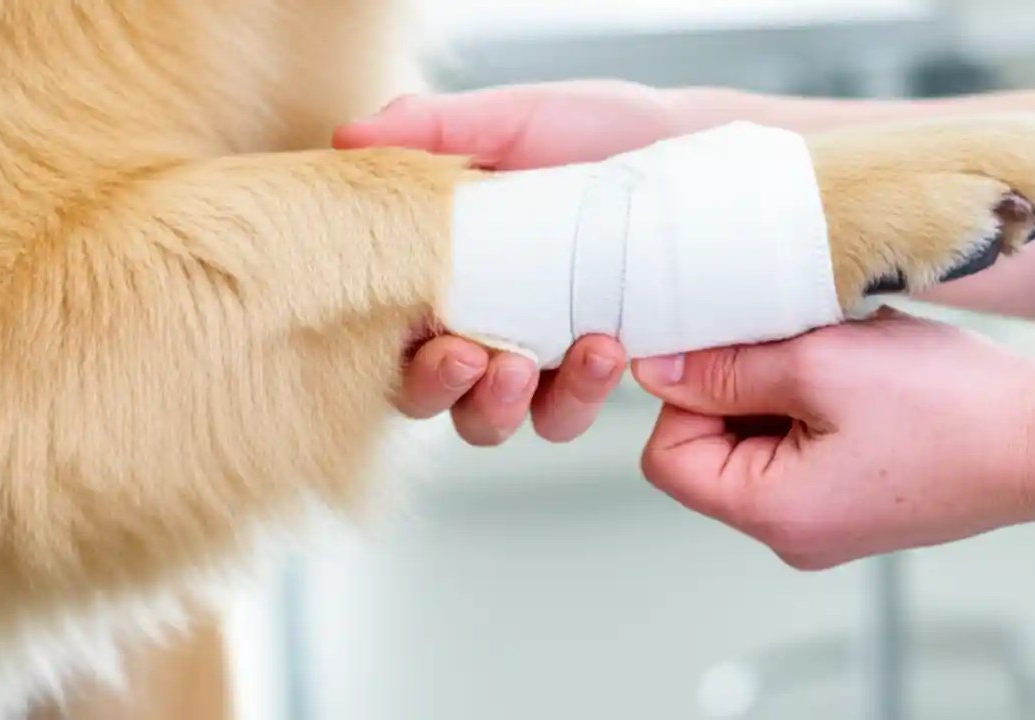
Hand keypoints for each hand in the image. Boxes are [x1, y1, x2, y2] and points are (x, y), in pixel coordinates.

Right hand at [337, 81, 677, 443]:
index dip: (397, 355)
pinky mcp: (587, 373)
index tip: (430, 334)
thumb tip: (347, 137)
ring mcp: (531, 358)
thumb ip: (433, 127)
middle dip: (443, 388)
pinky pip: (566, 415)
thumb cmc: (593, 134)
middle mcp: (473, 327)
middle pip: (427, 395)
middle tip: (473, 357)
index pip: (388, 337)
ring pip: (491, 421)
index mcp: (438, 276)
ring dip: (506, 405)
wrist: (687, 149)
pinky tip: (604, 351)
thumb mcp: (514, 120)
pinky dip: (580, 395)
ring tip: (546, 360)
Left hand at [633, 309, 1034, 569]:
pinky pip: (799, 447)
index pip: (668, 457)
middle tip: (791, 345)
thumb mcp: (819, 367)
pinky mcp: (853, 501)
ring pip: (755, 442)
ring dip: (778, 389)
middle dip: (736, 388)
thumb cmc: (950, 408)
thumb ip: (724, 371)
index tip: (723, 349)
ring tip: (835, 361)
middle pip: (708, 452)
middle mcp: (791, 534)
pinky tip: (857, 379)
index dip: (681, 397)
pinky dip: (811, 402)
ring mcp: (824, 522)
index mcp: (773, 514)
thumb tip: (654, 371)